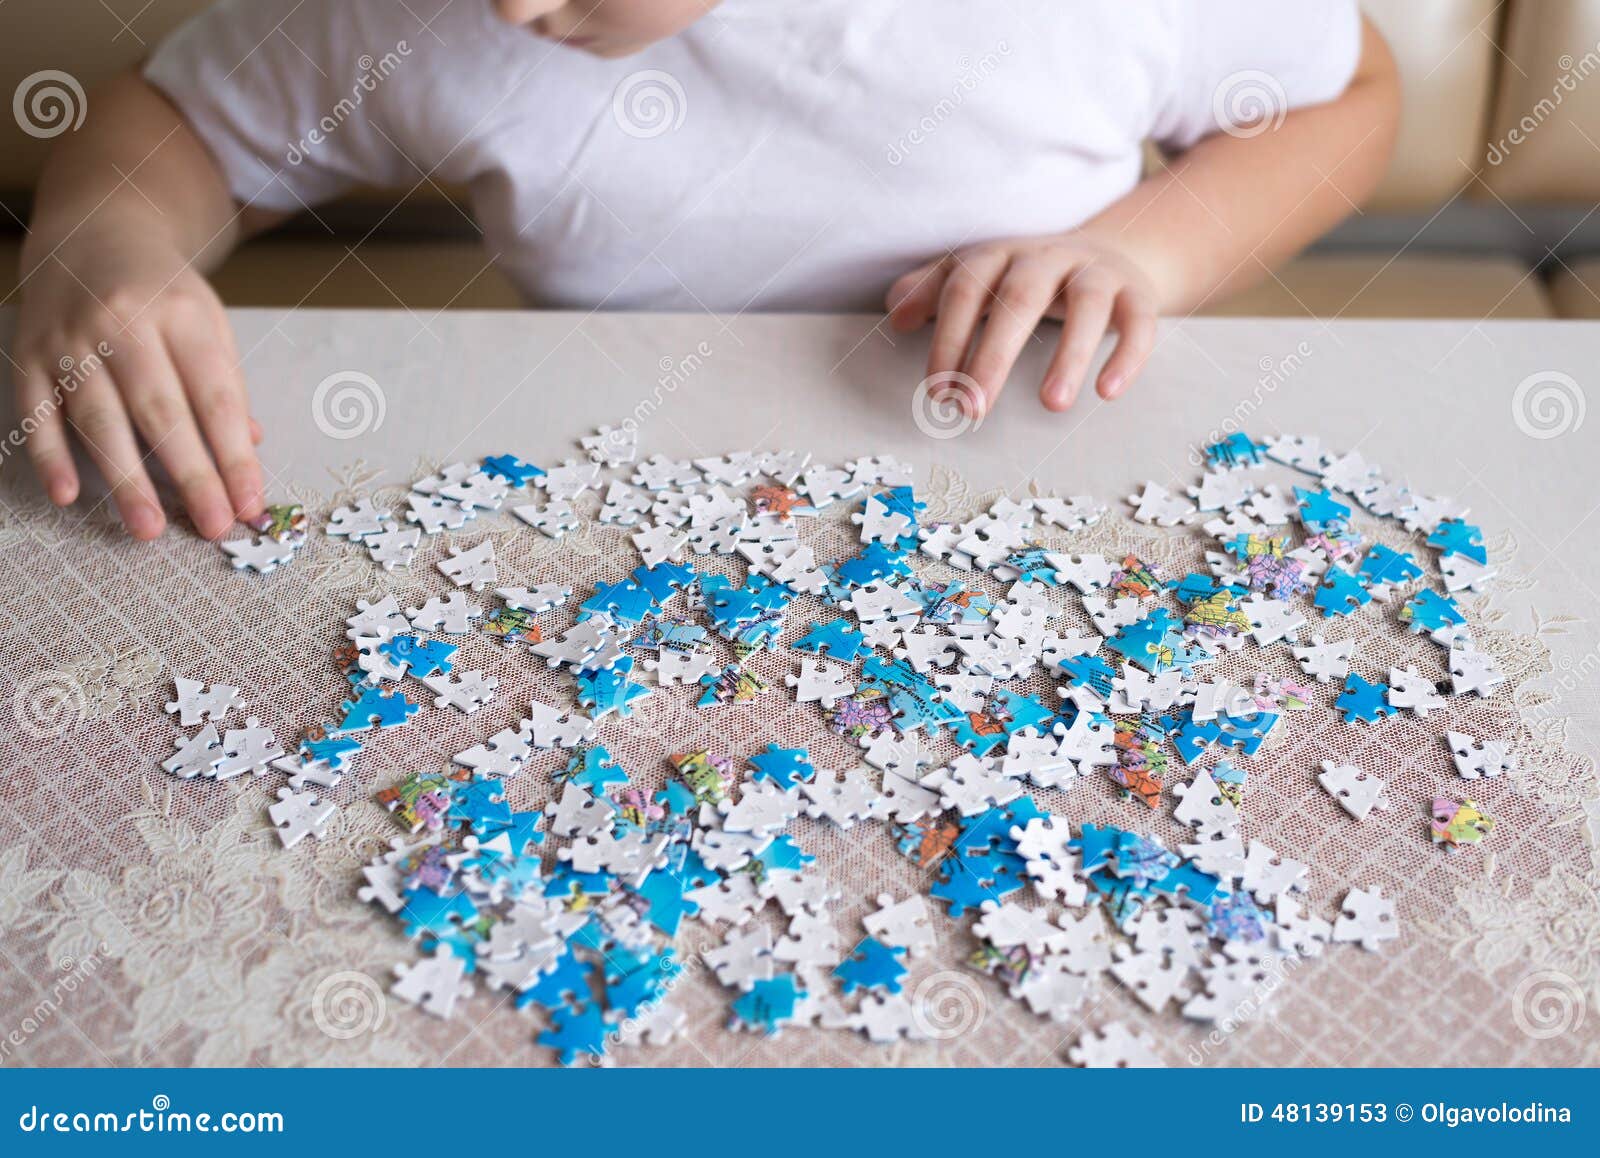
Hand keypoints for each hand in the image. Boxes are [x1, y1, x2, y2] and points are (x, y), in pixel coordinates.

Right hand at [13, 231, 263, 539]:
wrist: (94, 231)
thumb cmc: (163, 293)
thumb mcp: (209, 322)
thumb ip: (228, 385)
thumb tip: (250, 447)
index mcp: (181, 316)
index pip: (215, 397)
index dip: (234, 455)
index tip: (249, 502)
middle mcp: (123, 324)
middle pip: (161, 412)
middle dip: (190, 475)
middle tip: (212, 525)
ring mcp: (70, 340)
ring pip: (100, 418)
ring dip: (125, 479)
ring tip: (149, 528)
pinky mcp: (28, 355)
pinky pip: (38, 412)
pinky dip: (50, 455)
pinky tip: (68, 494)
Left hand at [885, 230, 1158, 416]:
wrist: (1108, 254)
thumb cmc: (1025, 280)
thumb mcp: (978, 279)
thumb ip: (932, 292)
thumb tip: (896, 315)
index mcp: (999, 255)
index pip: (965, 290)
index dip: (948, 339)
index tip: (937, 392)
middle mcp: (1047, 257)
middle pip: (1019, 299)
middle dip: (993, 354)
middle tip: (973, 409)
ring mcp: (1096, 272)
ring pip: (1086, 306)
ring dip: (1069, 355)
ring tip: (1051, 405)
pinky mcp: (1137, 293)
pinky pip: (1139, 321)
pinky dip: (1127, 354)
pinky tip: (1107, 393)